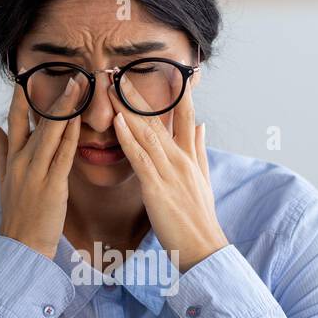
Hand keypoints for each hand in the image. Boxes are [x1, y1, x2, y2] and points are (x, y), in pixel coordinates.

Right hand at [0, 76, 81, 259]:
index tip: (26, 74)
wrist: (21, 245)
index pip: (14, 120)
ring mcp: (36, 173)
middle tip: (72, 74)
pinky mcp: (52, 186)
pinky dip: (71, 136)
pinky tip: (79, 119)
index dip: (20, 96)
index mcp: (11, 159)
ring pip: (52, 134)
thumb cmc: (17, 213)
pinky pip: (63, 155)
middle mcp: (22, 162)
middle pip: (38, 122)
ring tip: (80, 86)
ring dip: (67, 108)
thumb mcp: (2, 179)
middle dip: (56, 96)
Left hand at [109, 72, 227, 271]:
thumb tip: (203, 124)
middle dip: (139, 94)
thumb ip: (200, 150)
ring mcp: (169, 171)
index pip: (184, 116)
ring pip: (146, 133)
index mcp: (189, 156)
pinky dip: (128, 138)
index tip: (169, 68)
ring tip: (113, 86)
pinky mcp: (157, 187)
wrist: (205, 248)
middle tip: (121, 70)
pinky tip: (118, 121)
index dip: (176, 91)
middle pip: (157, 120)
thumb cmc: (200, 219)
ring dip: (128, 108)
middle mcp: (180, 158)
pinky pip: (140, 158)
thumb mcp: (204, 180)